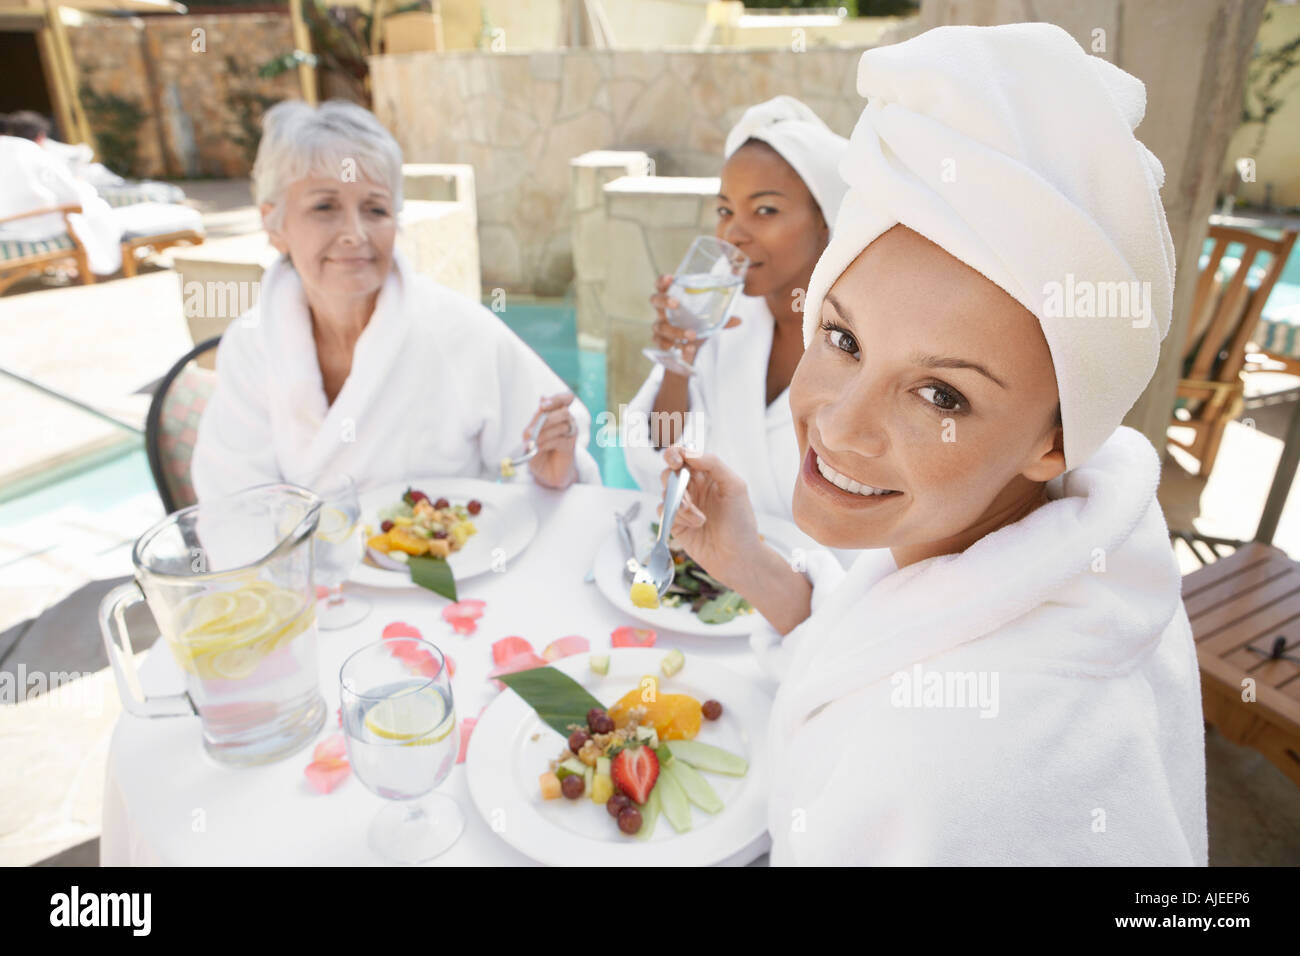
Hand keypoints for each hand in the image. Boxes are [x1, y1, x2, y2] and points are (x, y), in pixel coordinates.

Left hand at [526, 391, 579, 488]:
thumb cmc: (538, 450)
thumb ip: (537, 416)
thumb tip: (543, 397)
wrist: (544, 472)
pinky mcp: (571, 447)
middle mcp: (567, 421)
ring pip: (562, 425)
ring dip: (543, 434)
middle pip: (564, 411)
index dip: (557, 399)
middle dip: (546, 420)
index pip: (565, 398)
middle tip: (530, 431)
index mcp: (557, 413)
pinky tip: (539, 448)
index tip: (544, 405)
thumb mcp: (531, 432)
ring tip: (533, 443)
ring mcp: (571, 434)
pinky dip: (546, 443)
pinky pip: (560, 439)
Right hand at [649, 274, 741, 368]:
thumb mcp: (709, 321)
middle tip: (676, 303)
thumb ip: (722, 320)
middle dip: (664, 300)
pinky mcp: (659, 342)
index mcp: (672, 299)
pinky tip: (689, 348)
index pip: (662, 285)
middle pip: (655, 300)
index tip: (671, 278)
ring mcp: (659, 326)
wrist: (687, 350)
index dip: (663, 281)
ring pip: (660, 326)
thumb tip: (739, 320)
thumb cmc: (695, 326)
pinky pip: (661, 343)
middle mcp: (662, 311)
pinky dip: (675, 346)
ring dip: (676, 330)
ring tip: (693, 335)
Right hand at [658, 445, 761, 591]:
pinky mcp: (674, 522)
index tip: (678, 461)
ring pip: (666, 491)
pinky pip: (662, 510)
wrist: (736, 557)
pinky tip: (695, 525)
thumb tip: (689, 453)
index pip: (686, 455)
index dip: (676, 453)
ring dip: (682, 504)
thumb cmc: (740, 523)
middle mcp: (693, 488)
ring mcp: (683, 505)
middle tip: (683, 486)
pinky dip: (677, 516)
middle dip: (674, 478)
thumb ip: (713, 464)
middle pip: (670, 471)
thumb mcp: (735, 487)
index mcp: (708, 475)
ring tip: (700, 519)